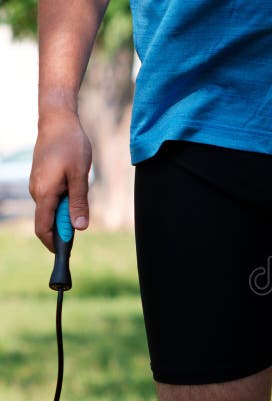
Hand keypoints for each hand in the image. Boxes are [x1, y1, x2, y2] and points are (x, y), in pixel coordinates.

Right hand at [29, 110, 91, 251]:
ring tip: (81, 204)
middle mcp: (36, 191)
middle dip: (63, 231)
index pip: (43, 228)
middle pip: (48, 221)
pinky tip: (76, 190)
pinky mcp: (42, 179)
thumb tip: (79, 228)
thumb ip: (79, 203)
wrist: (58, 121)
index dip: (54, 243)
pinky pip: (52, 198)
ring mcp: (37, 185)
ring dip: (66, 214)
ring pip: (51, 209)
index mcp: (44, 193)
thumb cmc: (71, 145)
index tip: (65, 254)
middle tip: (80, 233)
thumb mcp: (80, 176)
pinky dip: (64, 203)